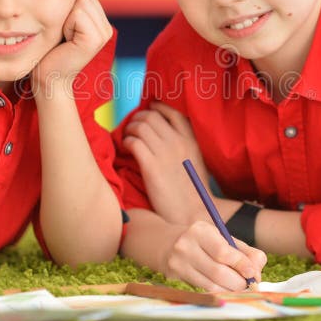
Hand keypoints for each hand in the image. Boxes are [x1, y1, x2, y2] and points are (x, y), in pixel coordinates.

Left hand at [33, 0, 112, 88]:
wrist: (49, 77)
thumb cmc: (50, 50)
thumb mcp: (64, 22)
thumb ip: (74, 5)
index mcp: (101, 23)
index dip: (69, 7)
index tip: (65, 29)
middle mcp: (107, 27)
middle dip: (68, 11)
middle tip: (65, 35)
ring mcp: (104, 33)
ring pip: (81, 2)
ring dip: (66, 18)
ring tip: (66, 38)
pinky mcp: (95, 39)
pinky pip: (78, 13)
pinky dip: (67, 25)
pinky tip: (67, 41)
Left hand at [123, 102, 209, 224]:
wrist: (192, 213)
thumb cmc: (192, 191)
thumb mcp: (194, 161)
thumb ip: (183, 145)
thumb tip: (164, 134)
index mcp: (191, 140)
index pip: (172, 112)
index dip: (157, 106)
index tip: (148, 108)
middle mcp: (178, 142)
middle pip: (151, 116)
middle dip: (138, 117)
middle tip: (132, 126)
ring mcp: (165, 153)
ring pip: (140, 126)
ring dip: (130, 129)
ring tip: (127, 137)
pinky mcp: (151, 166)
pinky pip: (133, 142)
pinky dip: (126, 142)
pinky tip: (126, 148)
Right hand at [162, 221, 266, 291]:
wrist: (167, 244)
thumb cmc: (203, 241)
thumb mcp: (222, 238)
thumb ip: (244, 252)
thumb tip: (257, 270)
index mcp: (201, 230)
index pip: (223, 251)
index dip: (241, 264)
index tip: (253, 273)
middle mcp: (186, 245)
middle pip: (218, 271)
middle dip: (238, 281)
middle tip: (249, 284)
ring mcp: (178, 262)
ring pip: (211, 284)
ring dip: (230, 289)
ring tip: (239, 287)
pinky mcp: (174, 276)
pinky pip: (203, 289)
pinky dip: (219, 291)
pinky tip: (224, 288)